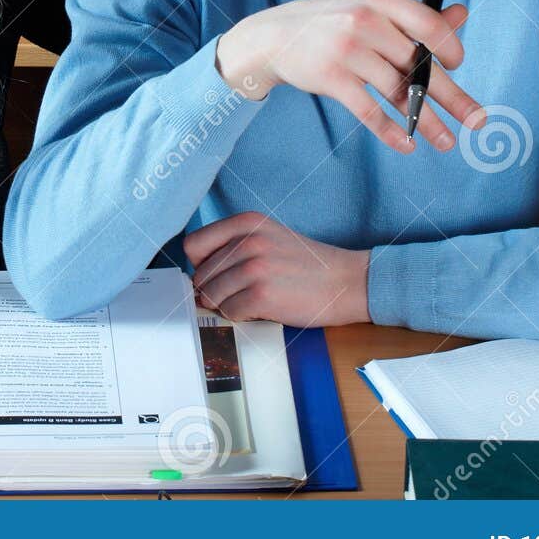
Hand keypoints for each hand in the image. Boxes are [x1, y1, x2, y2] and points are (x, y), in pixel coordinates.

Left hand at [185, 211, 370, 327]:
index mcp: (246, 222)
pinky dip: (239, 316)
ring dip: (224, 305)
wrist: (346, 281)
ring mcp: (254, 268)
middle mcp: (248, 241)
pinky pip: (229, 312)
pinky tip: (258, 310)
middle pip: (200, 274)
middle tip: (233, 295)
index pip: (193, 244)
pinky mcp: (262, 295)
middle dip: (211, 289)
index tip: (214, 274)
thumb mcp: (268, 236)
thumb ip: (233, 246)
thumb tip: (197, 276)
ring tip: (246, 302)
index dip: (200, 265)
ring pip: (211, 295)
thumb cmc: (305, 264)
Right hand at [214, 0, 483, 153]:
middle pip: (420, 65)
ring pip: (399, 92)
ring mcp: (347, 49)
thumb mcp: (371, 9)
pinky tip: (406, 145)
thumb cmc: (331, 22)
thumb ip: (415, 16)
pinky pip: (368, 110)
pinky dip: (391, 131)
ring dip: (427, 123)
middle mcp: (365, 20)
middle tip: (479, 121)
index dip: (451, 48)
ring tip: (446, 142)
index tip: (456, 65)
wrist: (273, 36)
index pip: (430, 25)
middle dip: (454, 97)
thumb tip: (462, 13)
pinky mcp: (330, 77)